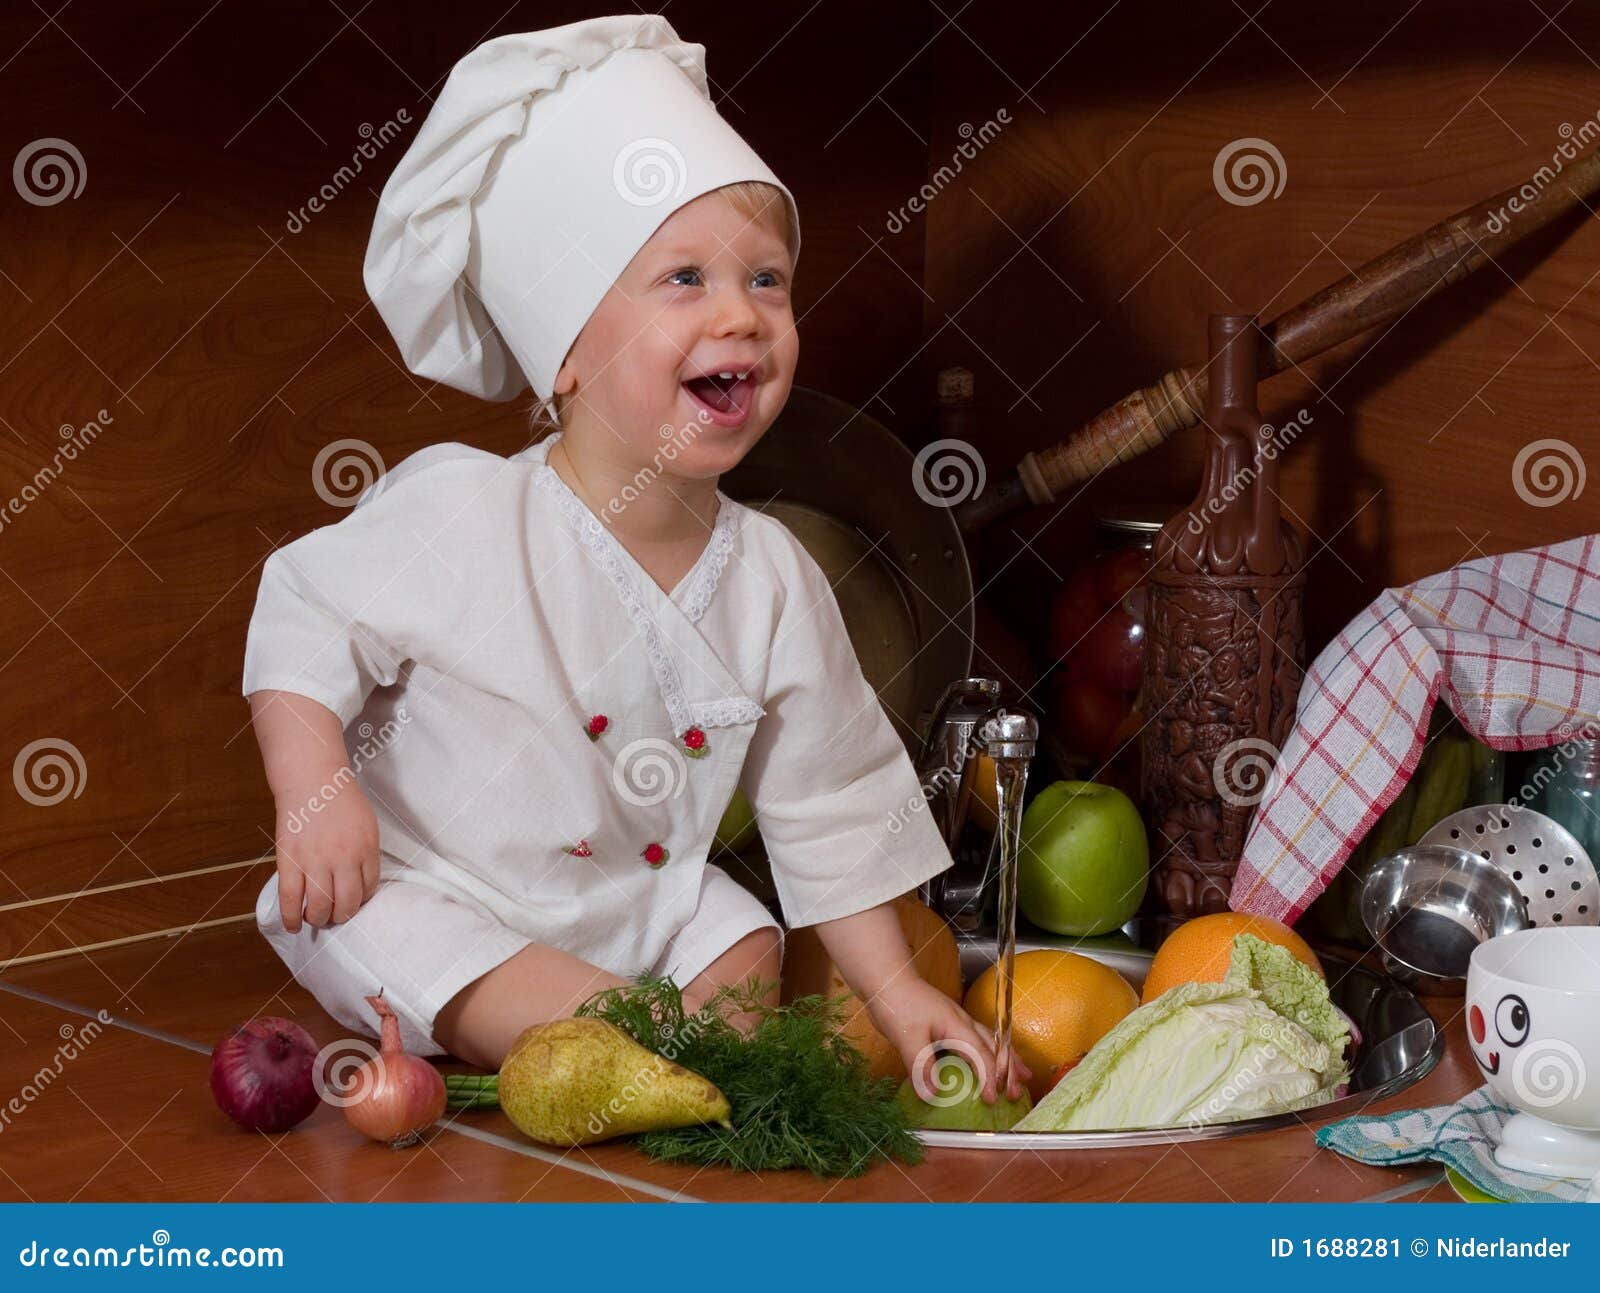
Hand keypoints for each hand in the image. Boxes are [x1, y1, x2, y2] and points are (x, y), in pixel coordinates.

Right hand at [272, 780, 379, 931]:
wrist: (311, 780)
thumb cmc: (341, 800)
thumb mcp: (367, 825)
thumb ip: (366, 853)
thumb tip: (363, 881)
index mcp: (366, 849)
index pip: (369, 889)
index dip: (362, 900)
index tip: (354, 902)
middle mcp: (343, 859)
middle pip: (347, 903)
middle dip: (342, 916)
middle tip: (336, 915)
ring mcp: (315, 861)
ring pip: (320, 906)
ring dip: (319, 919)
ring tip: (316, 918)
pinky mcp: (290, 861)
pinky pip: (291, 898)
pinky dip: (291, 917)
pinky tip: (294, 925)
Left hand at [866, 977, 1031, 1103]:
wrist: (887, 981)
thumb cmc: (897, 1004)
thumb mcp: (906, 1035)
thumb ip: (920, 1064)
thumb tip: (932, 1094)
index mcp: (956, 1025)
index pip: (981, 1053)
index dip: (989, 1077)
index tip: (993, 1099)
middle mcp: (962, 1024)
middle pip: (995, 1047)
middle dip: (1009, 1070)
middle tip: (1016, 1092)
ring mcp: (957, 1025)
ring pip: (990, 1043)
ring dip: (1006, 1061)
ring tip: (1023, 1078)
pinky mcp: (948, 1028)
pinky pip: (977, 1044)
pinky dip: (989, 1057)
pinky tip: (989, 1066)